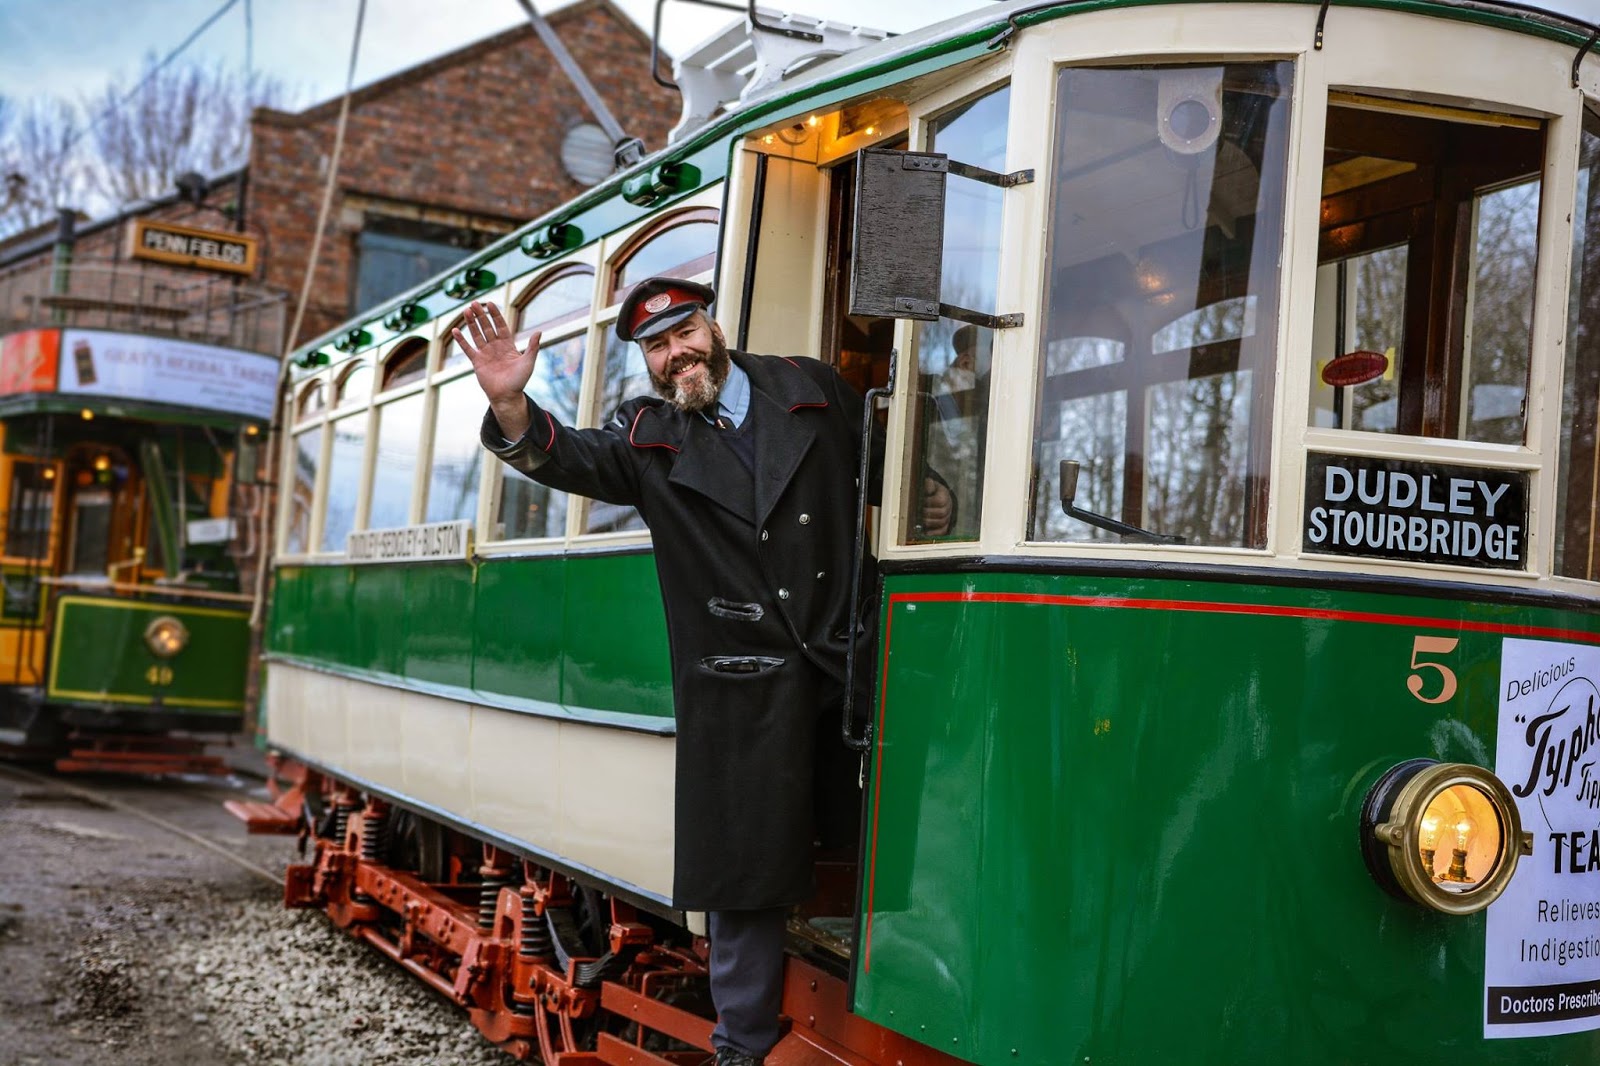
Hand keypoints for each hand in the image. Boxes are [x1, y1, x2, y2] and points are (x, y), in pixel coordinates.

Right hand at [452, 301, 540, 440]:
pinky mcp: (477, 362)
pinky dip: (461, 340)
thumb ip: (533, 347)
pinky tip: (455, 330)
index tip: (490, 303)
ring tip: (466, 311)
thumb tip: (539, 332)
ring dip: (471, 323)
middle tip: (474, 303)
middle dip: (481, 315)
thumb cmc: (519, 380)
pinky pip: (467, 349)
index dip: (495, 315)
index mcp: (507, 345)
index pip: (500, 325)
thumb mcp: (528, 362)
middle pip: (486, 327)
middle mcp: (495, 347)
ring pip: (476, 334)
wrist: (507, 396)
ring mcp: (485, 353)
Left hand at [922, 477, 952, 536]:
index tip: (917, 502)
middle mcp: (948, 507)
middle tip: (916, 513)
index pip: (939, 501)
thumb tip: (927, 484)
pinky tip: (924, 532)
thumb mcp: (928, 485)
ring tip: (918, 521)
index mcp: (944, 495)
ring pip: (941, 522)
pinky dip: (934, 533)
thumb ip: (927, 484)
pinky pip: (942, 532)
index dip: (928, 502)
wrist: (935, 498)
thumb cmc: (929, 492)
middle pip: (941, 513)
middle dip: (927, 513)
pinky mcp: (944, 526)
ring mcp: (947, 517)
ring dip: (929, 523)